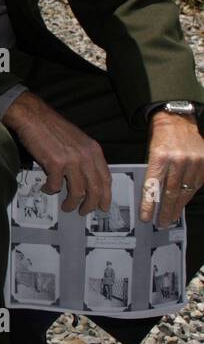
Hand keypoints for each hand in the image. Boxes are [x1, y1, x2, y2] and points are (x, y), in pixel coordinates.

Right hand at [4, 91, 110, 215]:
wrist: (32, 116)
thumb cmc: (52, 127)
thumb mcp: (76, 140)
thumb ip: (84, 156)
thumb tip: (85, 177)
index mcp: (93, 150)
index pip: (106, 178)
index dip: (105, 195)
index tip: (103, 206)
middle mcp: (85, 156)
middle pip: (95, 189)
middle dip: (91, 205)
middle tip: (83, 212)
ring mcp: (71, 160)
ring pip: (77, 192)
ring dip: (71, 203)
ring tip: (66, 206)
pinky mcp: (55, 163)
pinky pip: (55, 185)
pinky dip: (50, 190)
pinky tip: (46, 188)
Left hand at [142, 113, 203, 227]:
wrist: (178, 120)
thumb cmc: (160, 137)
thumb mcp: (150, 152)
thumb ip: (153, 172)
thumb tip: (152, 197)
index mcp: (159, 157)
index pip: (153, 186)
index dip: (149, 204)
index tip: (146, 217)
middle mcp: (178, 160)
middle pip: (171, 192)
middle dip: (165, 210)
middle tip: (161, 223)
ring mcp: (193, 161)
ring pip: (185, 190)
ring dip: (178, 206)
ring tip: (171, 217)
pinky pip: (196, 184)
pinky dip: (188, 194)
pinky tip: (182, 203)